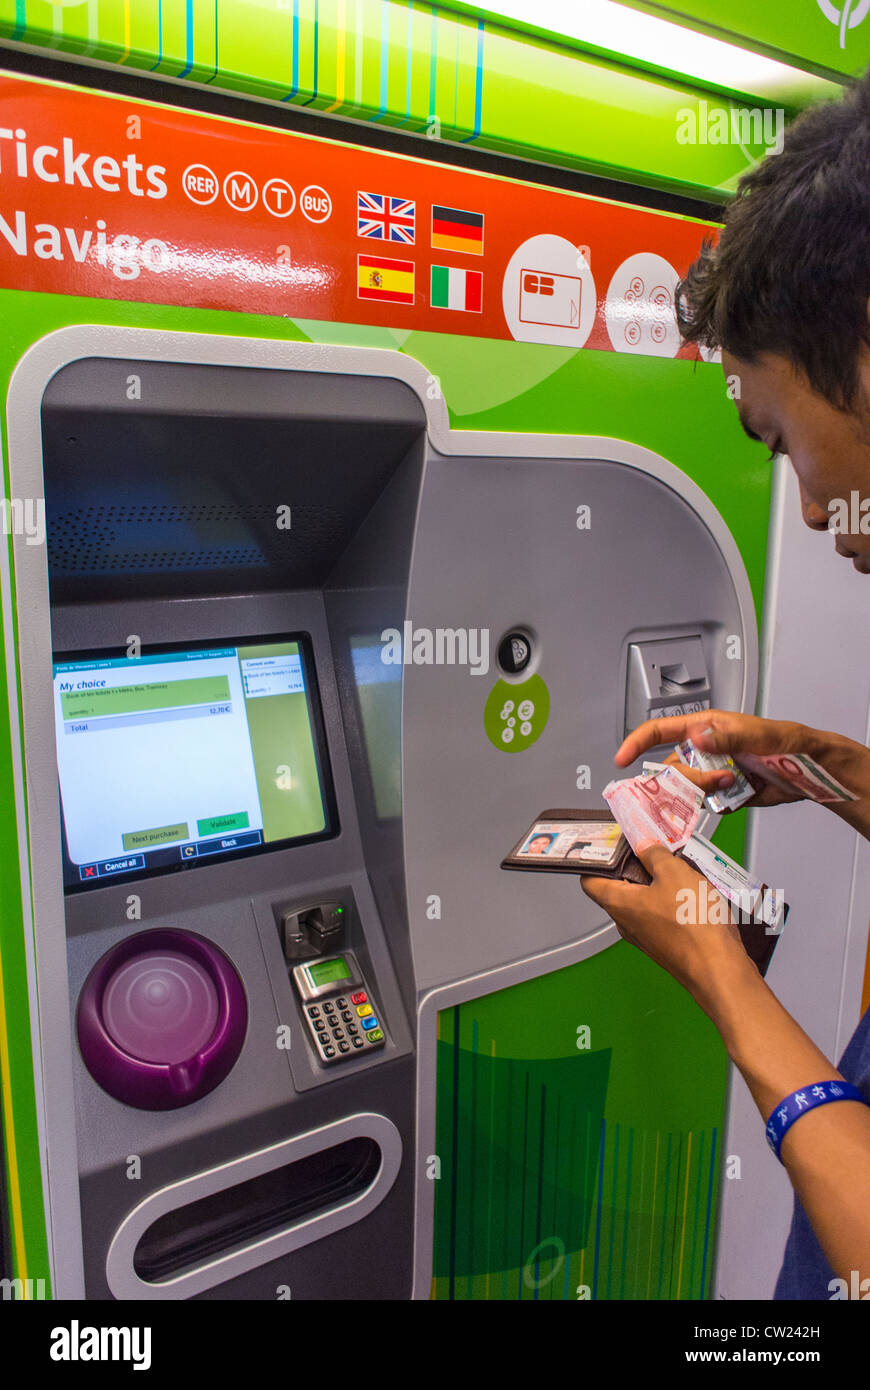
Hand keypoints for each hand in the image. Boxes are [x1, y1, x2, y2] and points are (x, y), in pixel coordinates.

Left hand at [580, 841, 753, 1001]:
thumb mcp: (674, 872)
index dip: (598, 860)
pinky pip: (662, 916)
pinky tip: (692, 894)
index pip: (590, 879)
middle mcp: (626, 922)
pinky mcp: (666, 944)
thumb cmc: (693, 926)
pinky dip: (672, 902)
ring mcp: (646, 936)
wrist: (718, 966)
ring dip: (659, 884)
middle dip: (636, 868)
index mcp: (618, 903)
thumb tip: (644, 846)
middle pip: (620, 888)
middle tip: (654, 851)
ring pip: (644, 902)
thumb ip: (655, 854)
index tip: (612, 845)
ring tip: (680, 871)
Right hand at [617, 709, 833, 809]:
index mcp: (705, 728)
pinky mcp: (724, 794)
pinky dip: (715, 807)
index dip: (637, 743)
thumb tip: (695, 737)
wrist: (810, 772)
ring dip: (702, 794)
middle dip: (686, 779)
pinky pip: (706, 805)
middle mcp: (704, 751)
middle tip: (717, 780)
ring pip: (686, 790)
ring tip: (731, 788)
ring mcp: (712, 773)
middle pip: (672, 769)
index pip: (660, 731)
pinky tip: (734, 800)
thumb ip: (726, 737)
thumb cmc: (788, 742)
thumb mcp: (758, 735)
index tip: (621, 759)